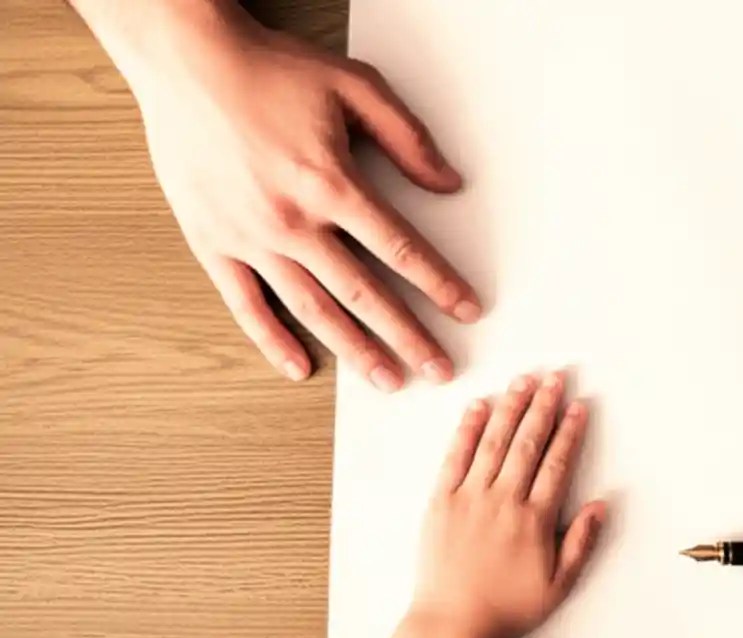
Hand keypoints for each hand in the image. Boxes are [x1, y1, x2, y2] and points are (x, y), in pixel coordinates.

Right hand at [118, 3, 479, 388]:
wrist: (187, 62)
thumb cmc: (271, 70)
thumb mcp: (354, 86)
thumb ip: (407, 137)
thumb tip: (448, 184)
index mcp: (331, 184)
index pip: (400, 249)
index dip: (439, 284)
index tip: (465, 310)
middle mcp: (292, 221)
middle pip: (363, 294)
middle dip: (408, 337)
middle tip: (439, 370)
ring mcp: (249, 239)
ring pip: (311, 309)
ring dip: (353, 350)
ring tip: (387, 381)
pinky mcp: (211, 243)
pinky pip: (245, 305)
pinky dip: (272, 341)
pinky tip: (300, 368)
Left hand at [413, 372, 606, 637]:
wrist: (452, 624)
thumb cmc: (506, 609)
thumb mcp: (559, 584)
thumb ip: (581, 542)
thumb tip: (600, 505)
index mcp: (534, 519)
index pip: (557, 462)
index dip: (569, 431)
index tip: (578, 406)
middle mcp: (503, 501)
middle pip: (528, 442)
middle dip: (543, 406)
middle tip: (555, 377)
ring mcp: (469, 498)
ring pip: (494, 442)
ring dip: (511, 407)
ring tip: (523, 380)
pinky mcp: (441, 502)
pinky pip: (455, 457)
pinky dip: (467, 429)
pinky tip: (479, 406)